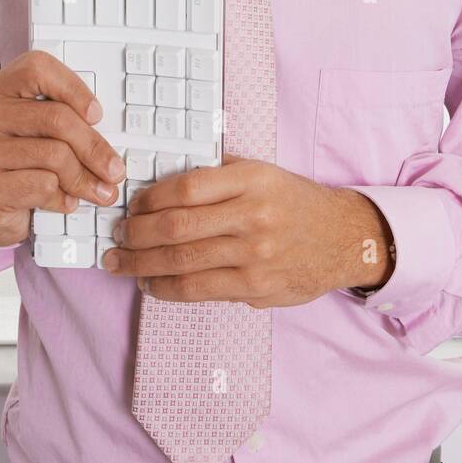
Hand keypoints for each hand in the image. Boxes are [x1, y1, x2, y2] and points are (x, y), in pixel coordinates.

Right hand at [0, 50, 125, 246]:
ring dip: (84, 179)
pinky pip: (42, 186)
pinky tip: (65, 201)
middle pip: (56, 118)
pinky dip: (63, 197)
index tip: (97, 114)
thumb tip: (108, 137)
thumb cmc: (16, 163)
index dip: (74, 89)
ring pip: (55, 156)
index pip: (38, 69)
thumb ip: (62, 120)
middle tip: (114, 169)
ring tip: (96, 190)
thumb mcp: (34, 131)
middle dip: (94, 147)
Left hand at [102, 154, 393, 305]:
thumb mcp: (264, 173)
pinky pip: (199, 290)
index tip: (132, 204)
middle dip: (135, 234)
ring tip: (121, 263)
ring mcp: (254, 255)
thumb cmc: (296, 203)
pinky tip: (151, 284)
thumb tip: (164, 187)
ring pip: (182, 261)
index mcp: (252, 180)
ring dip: (141, 264)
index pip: (187, 186)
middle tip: (116, 236)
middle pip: (177, 226)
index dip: (150, 197)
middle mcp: (252, 216)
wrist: (344, 238)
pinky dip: (167, 288)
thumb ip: (221, 176)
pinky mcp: (254, 286)